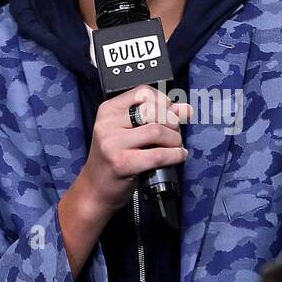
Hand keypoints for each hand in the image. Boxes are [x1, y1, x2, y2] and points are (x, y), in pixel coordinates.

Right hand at [79, 85, 191, 215]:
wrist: (95, 189)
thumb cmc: (115, 159)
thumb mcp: (131, 133)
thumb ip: (158, 117)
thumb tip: (186, 109)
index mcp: (108, 110)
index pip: (143, 92)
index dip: (164, 101)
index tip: (171, 113)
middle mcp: (107, 123)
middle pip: (152, 111)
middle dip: (172, 122)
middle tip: (175, 134)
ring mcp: (112, 143)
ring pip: (157, 131)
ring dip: (175, 140)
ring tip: (176, 147)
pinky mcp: (121, 163)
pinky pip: (158, 155)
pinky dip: (175, 155)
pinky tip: (178, 156)